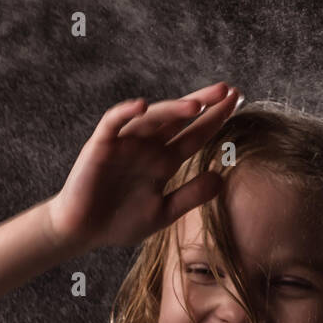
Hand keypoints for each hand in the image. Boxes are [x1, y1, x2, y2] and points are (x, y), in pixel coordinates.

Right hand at [47, 83, 242, 249]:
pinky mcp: (101, 145)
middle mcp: (148, 147)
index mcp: (164, 161)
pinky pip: (114, 123)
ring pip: (152, 118)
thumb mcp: (163, 213)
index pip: (195, 135)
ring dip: (172, 109)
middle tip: (229, 90)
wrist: (83, 232)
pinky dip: (125, 113)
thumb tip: (221, 177)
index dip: (216, 119)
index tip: (239, 103)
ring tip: (197, 105)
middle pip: (179, 119)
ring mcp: (125, 143)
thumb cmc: (120, 222)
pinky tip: (142, 106)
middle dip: (203, 103)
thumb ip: (191, 195)